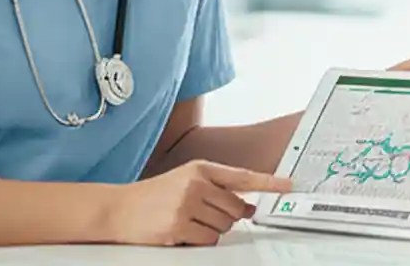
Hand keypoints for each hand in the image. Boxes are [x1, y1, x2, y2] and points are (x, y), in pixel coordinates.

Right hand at [110, 160, 290, 245]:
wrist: (119, 209)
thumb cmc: (155, 196)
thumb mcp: (187, 182)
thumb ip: (219, 191)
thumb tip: (249, 207)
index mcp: (200, 168)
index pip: (243, 176)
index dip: (270, 182)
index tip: (290, 185)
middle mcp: (196, 183)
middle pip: (236, 209)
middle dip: (226, 217)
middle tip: (203, 215)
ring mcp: (187, 204)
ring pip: (224, 226)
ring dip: (212, 230)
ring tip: (188, 221)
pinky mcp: (179, 226)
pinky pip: (209, 240)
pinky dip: (200, 240)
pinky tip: (183, 231)